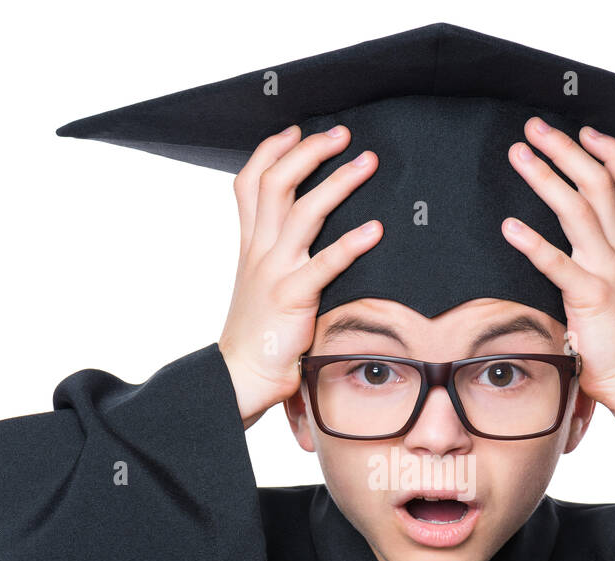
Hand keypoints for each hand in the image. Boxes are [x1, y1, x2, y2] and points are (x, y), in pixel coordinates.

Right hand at [218, 124, 381, 427]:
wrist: (238, 377)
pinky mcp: (292, 298)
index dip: (271, 150)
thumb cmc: (257, 336)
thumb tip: (309, 243)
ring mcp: (273, 272)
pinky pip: (324, 263)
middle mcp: (258, 252)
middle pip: (276, 183)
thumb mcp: (261, 287)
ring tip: (367, 163)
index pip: (249, 183)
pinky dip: (350, 243)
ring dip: (337, 182)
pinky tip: (376, 228)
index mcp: (249, 246)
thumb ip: (279, 260)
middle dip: (309, 151)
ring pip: (301, 211)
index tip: (296, 129)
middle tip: (342, 134)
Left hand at [501, 116, 614, 472]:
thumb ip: (592, 267)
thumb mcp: (612, 292)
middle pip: (598, 184)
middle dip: (566, 149)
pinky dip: (534, 242)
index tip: (587, 130)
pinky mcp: (592, 298)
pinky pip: (560, 264)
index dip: (610, 152)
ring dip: (547, 176)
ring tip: (519, 155)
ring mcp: (607, 272)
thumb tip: (567, 253)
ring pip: (579, 209)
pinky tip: (509, 226)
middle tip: (534, 127)